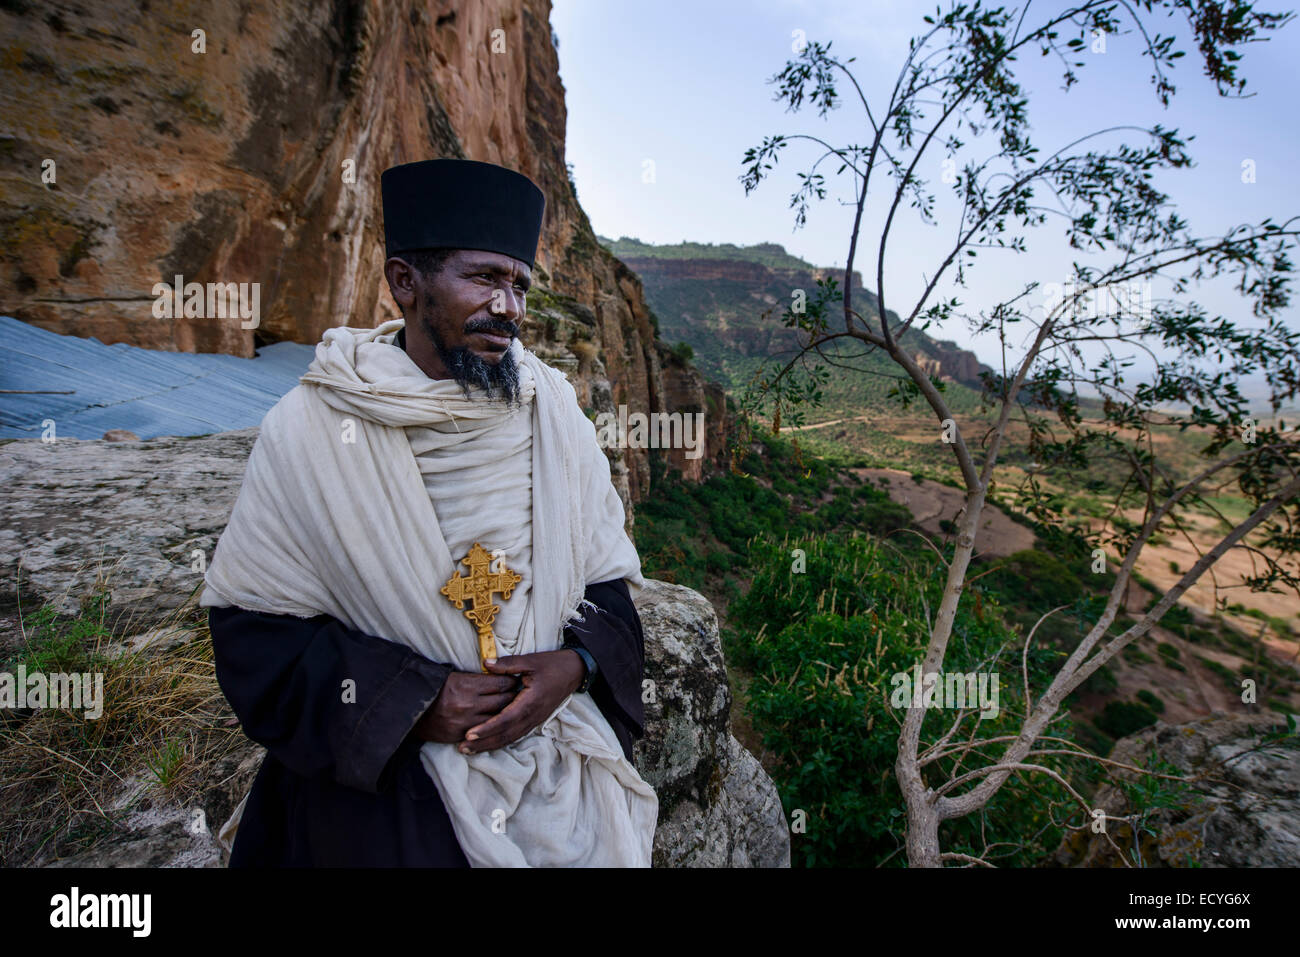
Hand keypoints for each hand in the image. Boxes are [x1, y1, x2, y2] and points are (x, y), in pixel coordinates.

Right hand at [415, 671, 518, 743]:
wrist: (408, 709)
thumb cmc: (433, 687)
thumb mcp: (452, 675)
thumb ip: (475, 678)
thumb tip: (499, 674)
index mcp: (465, 685)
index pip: (501, 683)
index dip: (511, 681)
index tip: (516, 680)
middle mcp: (468, 704)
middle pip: (503, 701)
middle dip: (513, 697)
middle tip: (520, 694)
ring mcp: (465, 722)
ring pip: (497, 718)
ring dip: (506, 713)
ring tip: (513, 708)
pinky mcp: (460, 736)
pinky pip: (484, 732)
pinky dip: (492, 727)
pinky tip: (499, 722)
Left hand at [458, 651, 585, 754]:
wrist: (575, 671)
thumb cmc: (553, 665)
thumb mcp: (530, 661)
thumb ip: (507, 664)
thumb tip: (486, 664)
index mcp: (530, 702)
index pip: (505, 719)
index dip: (486, 728)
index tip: (469, 734)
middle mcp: (532, 715)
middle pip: (505, 735)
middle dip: (483, 743)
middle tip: (462, 748)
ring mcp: (534, 720)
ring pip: (510, 738)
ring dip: (489, 745)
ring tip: (470, 750)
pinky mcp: (534, 720)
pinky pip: (515, 735)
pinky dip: (500, 741)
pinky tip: (487, 744)